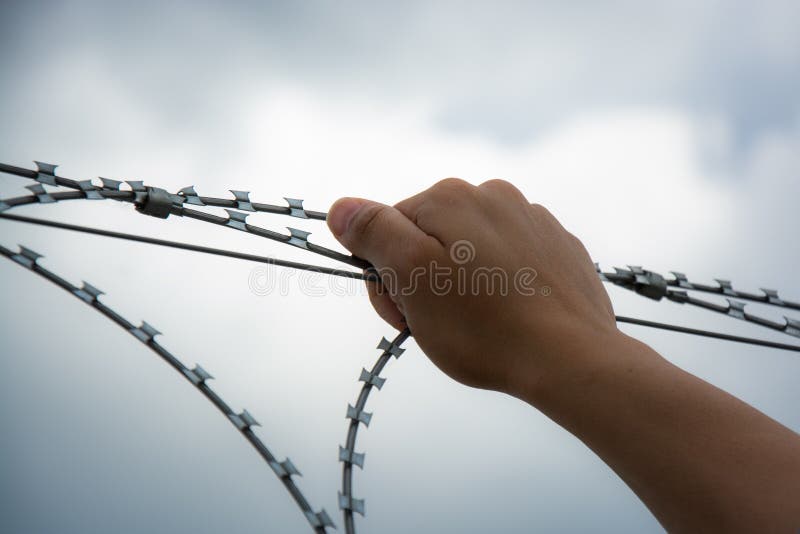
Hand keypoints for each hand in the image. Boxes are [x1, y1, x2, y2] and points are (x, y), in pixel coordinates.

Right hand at [327, 178, 618, 397]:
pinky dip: (500, 285)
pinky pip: (510, 260)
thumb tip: (343, 207)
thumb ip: (374, 232)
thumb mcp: (411, 278)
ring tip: (478, 324)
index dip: (386, 279)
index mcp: (450, 197)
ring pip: (471, 250)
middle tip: (439, 323)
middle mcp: (493, 195)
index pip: (388, 230)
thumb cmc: (484, 327)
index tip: (406, 314)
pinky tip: (510, 316)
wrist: (571, 358)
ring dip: (462, 283)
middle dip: (424, 280)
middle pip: (430, 236)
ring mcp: (532, 219)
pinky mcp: (558, 247)